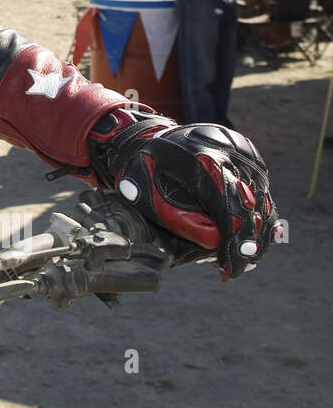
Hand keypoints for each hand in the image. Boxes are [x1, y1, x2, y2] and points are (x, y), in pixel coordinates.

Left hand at [88, 111, 278, 278]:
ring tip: (236, 261)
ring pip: (263, 206)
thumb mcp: (145, 191)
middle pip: (253, 209)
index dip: (234, 241)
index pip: (231, 205)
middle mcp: (233, 154)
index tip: (229, 269)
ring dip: (254, 237)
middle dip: (245, 245)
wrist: (153, 136)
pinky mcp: (253, 163)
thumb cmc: (145, 168)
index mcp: (204, 158)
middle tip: (231, 270)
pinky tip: (246, 244)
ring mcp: (247, 157)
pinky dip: (257, 222)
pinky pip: (262, 198)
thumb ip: (177, 218)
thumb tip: (215, 242)